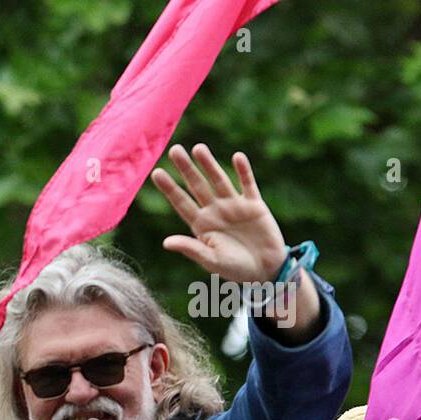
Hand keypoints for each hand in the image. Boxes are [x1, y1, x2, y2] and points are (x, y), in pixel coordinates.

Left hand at [150, 144, 287, 283]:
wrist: (264, 271)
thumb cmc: (234, 269)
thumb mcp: (211, 260)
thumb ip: (191, 248)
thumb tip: (166, 242)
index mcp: (201, 224)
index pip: (181, 203)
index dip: (169, 188)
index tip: (156, 173)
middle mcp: (214, 211)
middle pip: (197, 186)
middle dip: (186, 169)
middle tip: (174, 150)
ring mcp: (234, 206)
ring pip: (219, 180)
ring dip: (209, 164)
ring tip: (198, 148)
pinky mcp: (254, 205)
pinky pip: (248, 184)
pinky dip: (243, 171)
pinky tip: (237, 157)